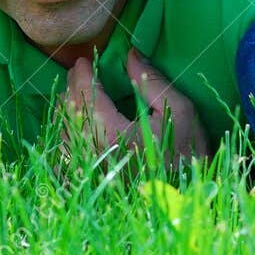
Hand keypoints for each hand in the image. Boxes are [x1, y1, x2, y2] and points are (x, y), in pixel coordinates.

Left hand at [57, 50, 212, 170]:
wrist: (189, 200)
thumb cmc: (188, 155)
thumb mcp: (179, 112)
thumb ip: (152, 81)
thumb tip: (132, 54)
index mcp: (113, 135)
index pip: (87, 96)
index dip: (83, 75)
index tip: (84, 60)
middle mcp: (94, 154)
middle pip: (71, 113)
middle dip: (72, 88)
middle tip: (79, 72)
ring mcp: (90, 172)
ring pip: (64, 134)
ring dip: (67, 110)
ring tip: (75, 93)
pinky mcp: (92, 185)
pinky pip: (67, 156)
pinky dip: (67, 134)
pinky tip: (74, 125)